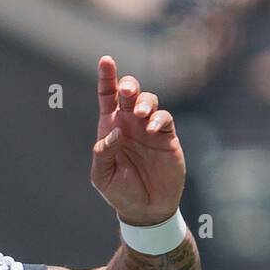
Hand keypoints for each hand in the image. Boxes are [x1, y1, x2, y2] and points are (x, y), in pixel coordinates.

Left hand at [90, 55, 184, 227]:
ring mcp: (149, 128)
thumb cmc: (120, 192)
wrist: (146, 209)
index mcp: (111, 127)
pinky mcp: (167, 137)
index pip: (108, 96)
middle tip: (128, 92)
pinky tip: (152, 129)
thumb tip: (115, 132)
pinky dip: (159, 119)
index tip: (106, 60)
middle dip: (129, 85)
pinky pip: (164, 118)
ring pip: (149, 100)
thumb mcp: (103, 176)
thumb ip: (103, 153)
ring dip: (145, 102)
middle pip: (130, 92)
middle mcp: (130, 123)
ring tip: (141, 115)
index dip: (107, 77)